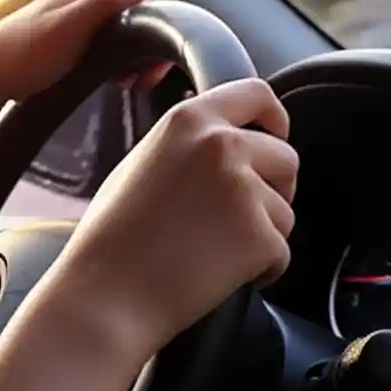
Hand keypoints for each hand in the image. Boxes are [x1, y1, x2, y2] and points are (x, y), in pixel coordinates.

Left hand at [0, 0, 152, 103]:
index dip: (157, 40)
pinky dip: (119, 63)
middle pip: (146, 20)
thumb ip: (107, 2)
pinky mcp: (82, 29)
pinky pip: (116, 43)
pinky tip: (111, 80)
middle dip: (145, 53)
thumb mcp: (71, 27)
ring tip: (120, 83)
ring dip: (133, 61)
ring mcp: (90, 6)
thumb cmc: (25, 53)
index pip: (156, 4)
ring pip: (133, 35)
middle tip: (133, 83)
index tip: (146, 72)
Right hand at [42, 79, 297, 365]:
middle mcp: (222, 144)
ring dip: (261, 234)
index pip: (257, 94)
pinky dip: (260, 270)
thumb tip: (227, 144)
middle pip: (285, 157)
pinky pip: (281, 252)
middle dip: (273, 189)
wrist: (106, 295)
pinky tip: (216, 276)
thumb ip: (187, 145)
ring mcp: (245, 189)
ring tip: (211, 254)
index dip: (274, 119)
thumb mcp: (141, 164)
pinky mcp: (261, 236)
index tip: (275, 137)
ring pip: (284, 210)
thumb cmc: (111, 240)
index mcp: (188, 120)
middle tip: (238, 219)